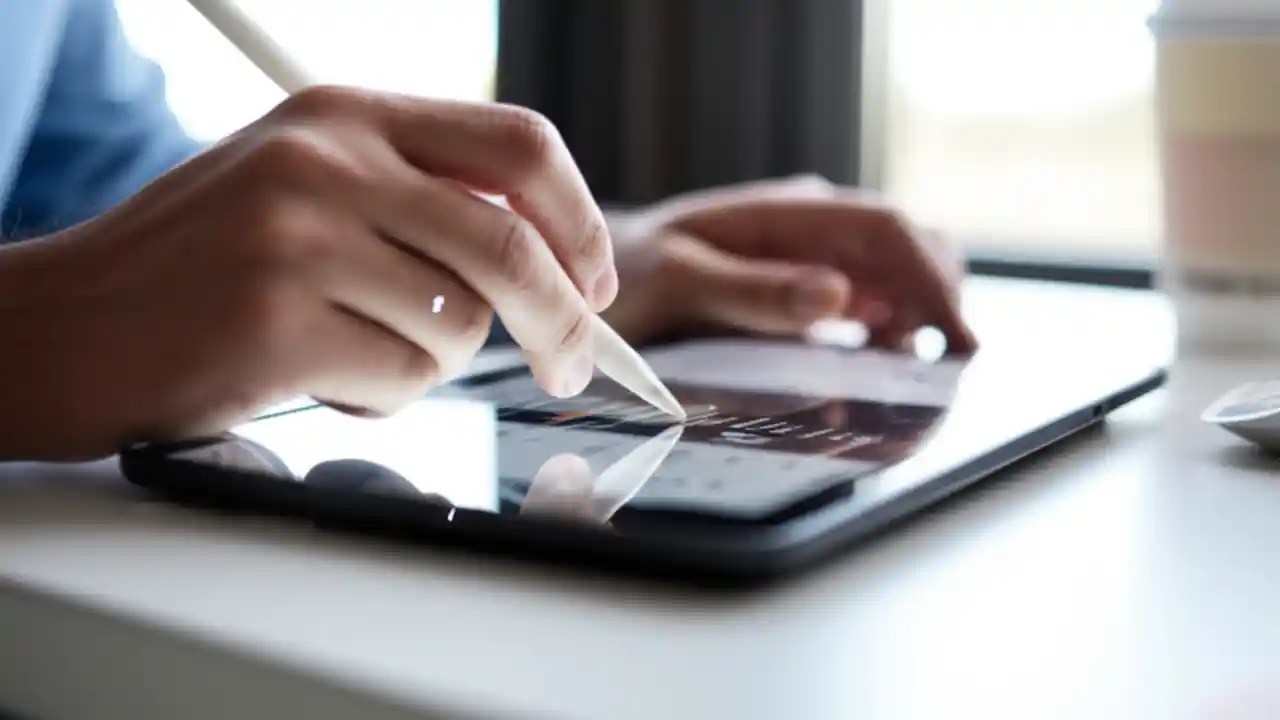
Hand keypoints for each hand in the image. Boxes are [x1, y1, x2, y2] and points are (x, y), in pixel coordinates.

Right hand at [0, 86, 615, 459]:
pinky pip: (402, 380)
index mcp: (345, 113)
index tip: (596, 279)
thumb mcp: (307, 185)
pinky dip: (380, 397)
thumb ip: (418, 197)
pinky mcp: (275, 323)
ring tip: (351, 350)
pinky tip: (313, 376)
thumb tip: (555, 258)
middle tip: (572, 362)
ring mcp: (297, 238)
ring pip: (460, 325)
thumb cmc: (201, 265)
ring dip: (429, 362)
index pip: (519, 144)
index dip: (580, 219)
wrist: (66, 324)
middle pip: (513, 244)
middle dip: (565, 319)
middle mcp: (325, 160)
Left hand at [601, 176, 975, 351]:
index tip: (957, 339)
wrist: (597, 279)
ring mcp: (815, 256)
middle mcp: (813, 227)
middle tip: (940, 370)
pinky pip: (870, 307)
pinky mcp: (807, 290)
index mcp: (788, 212)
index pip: (888, 230)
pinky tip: (878, 370)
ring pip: (899, 278)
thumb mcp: (677, 282)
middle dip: (940, 301)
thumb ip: (753, 290)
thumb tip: (838, 297)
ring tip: (909, 378)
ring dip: (919, 320)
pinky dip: (891, 336)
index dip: (933, 281)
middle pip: (911, 248)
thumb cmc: (628, 275)